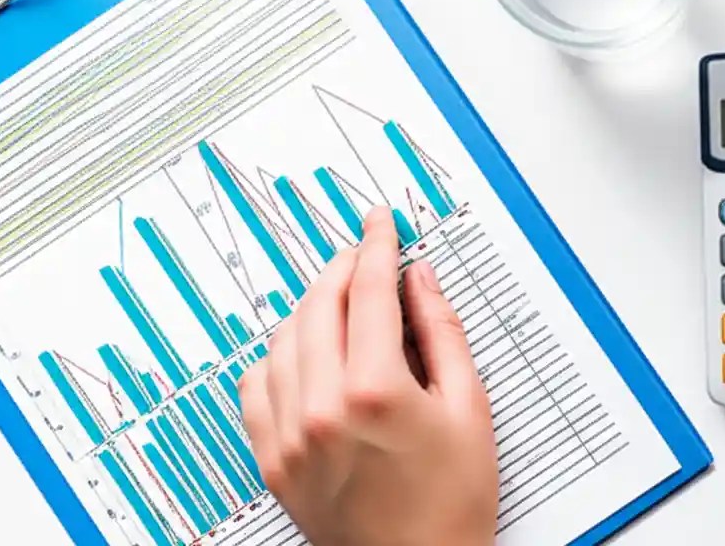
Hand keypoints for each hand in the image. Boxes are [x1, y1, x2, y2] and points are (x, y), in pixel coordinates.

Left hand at [239, 207, 497, 545]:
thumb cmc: (453, 502)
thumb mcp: (468, 407)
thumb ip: (441, 332)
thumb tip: (419, 278)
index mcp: (375, 391)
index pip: (368, 290)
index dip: (376, 245)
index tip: (379, 223)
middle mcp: (321, 408)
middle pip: (321, 305)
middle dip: (343, 267)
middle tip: (365, 252)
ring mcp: (289, 436)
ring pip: (284, 339)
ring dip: (311, 305)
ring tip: (341, 298)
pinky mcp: (272, 460)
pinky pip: (256, 385)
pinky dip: (278, 354)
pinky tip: (305, 349)